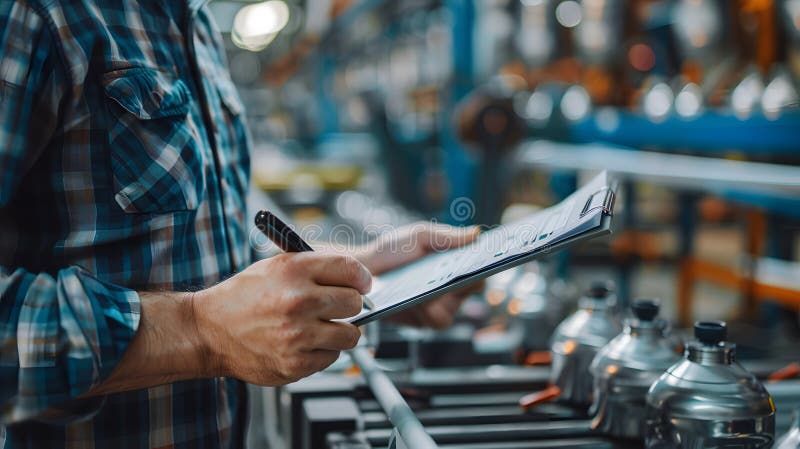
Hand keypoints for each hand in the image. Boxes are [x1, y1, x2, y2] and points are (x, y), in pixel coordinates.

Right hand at [193, 253, 370, 385]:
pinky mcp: (295, 364)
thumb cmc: (243, 297)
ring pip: (351, 334)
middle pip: (355, 303)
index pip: (351, 270)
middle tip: (337, 307)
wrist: (208, 331)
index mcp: (295, 270)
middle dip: (349, 304)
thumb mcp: (276, 267)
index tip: (362, 284)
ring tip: (321, 327)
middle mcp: (298, 300)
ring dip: (340, 331)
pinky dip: (323, 351)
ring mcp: (297, 335)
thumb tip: (356, 278)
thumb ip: (315, 269)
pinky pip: (332, 357)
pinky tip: (303, 343)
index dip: (362, 278)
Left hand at [355, 222, 483, 328]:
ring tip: (431, 287)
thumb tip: (477, 234)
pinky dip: (431, 310)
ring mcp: (439, 305)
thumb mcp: (419, 236)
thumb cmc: (391, 252)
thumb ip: (446, 237)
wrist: (363, 271)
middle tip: (460, 271)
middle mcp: (451, 287)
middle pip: (474, 288)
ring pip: (457, 306)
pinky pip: (439, 320)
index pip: (481, 266)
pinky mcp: (424, 321)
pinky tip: (419, 300)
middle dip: (468, 280)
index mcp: (454, 264)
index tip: (490, 257)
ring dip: (446, 297)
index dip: (488, 262)